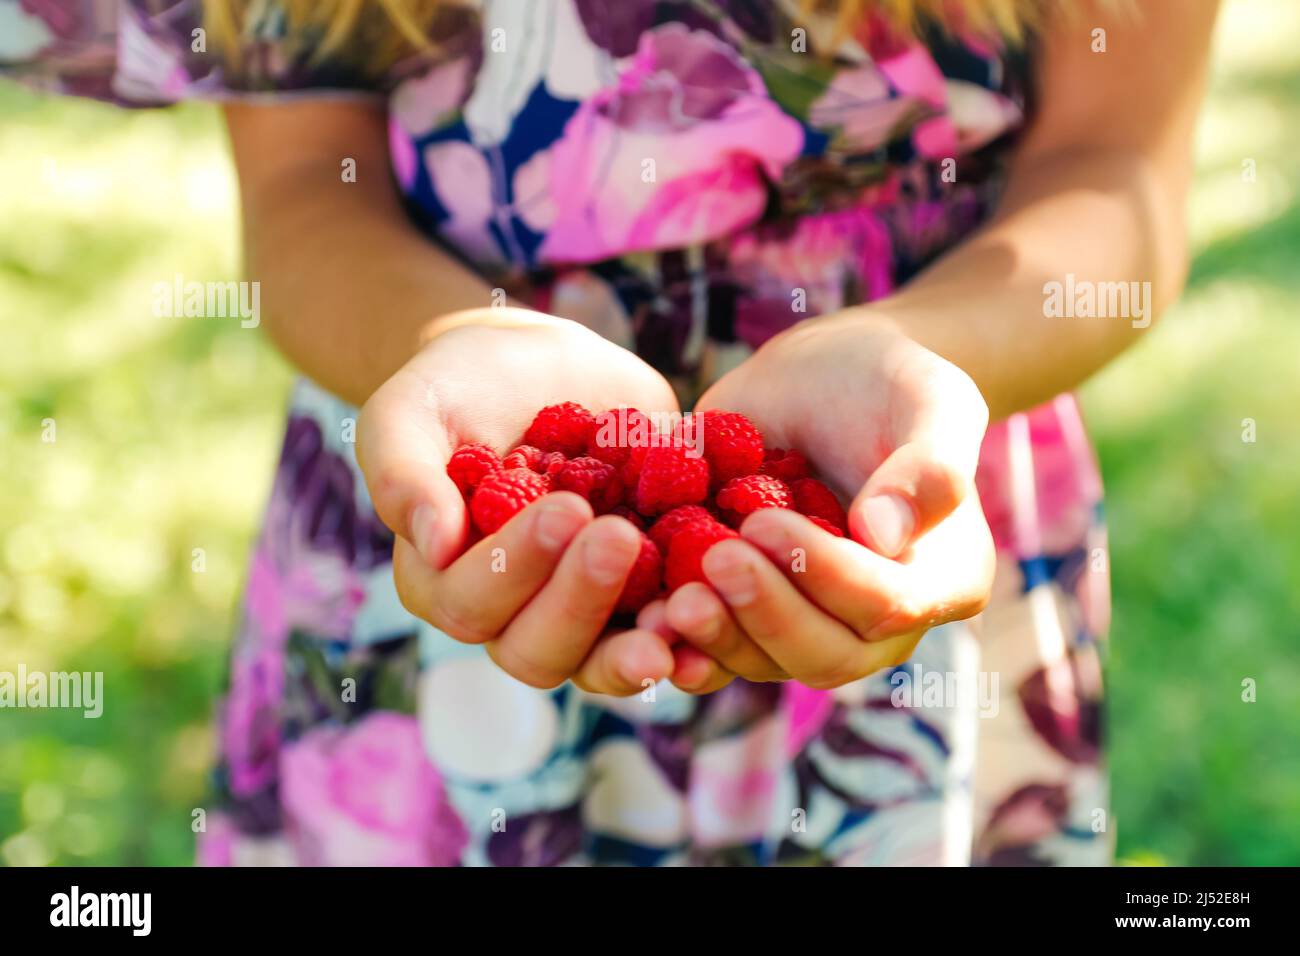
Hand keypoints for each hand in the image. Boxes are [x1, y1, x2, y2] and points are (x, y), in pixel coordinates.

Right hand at [357, 308, 679, 694]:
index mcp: (443, 581)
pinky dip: (695, 635)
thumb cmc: (460, 385)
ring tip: (683, 607)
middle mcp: (509, 615)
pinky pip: (666, 638)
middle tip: (620, 538)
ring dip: (641, 647)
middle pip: (538, 649)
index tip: (567, 508)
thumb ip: (404, 472)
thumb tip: (431, 544)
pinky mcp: (639, 596)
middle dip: (581, 601)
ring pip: (602, 663)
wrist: (539, 365)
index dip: (517, 567)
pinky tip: (728, 611)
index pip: (471, 602)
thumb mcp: (411, 409)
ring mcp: (579, 613)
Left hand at [662, 312, 995, 691]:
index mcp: (940, 580)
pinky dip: (678, 639)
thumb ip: (928, 467)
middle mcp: (875, 619)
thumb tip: (884, 536)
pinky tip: (642, 619)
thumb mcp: (932, 400)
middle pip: (823, 653)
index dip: (825, 574)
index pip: (887, 604)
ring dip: (716, 639)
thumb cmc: (893, 382)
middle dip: (764, 614)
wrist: (825, 377)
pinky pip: (715, 644)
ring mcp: (807, 619)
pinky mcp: (748, 606)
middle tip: (712, 564)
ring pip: (763, 660)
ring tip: (670, 603)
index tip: (765, 525)